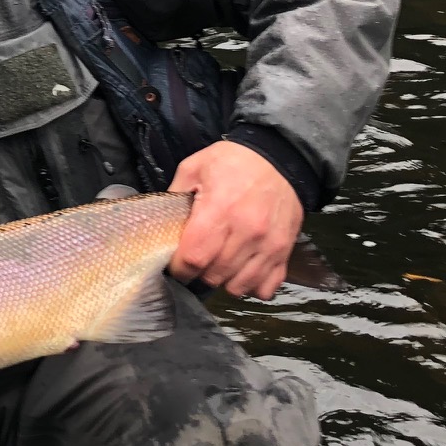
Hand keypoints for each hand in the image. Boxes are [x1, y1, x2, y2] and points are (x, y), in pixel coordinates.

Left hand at [167, 140, 303, 299]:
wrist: (280, 158)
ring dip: (224, 280)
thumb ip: (175, 196)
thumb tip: (160, 223)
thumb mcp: (195, 167)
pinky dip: (251, 284)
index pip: (194, 258)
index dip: (179, 267)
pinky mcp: (284, 251)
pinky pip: (265, 287)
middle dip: (200, 272)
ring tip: (219, 263)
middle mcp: (247, 232)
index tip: (176, 263)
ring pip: (238, 286)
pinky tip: (243, 269)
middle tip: (198, 258)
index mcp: (220, 210)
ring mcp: (269, 245)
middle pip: (214, 275)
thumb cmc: (234, 161)